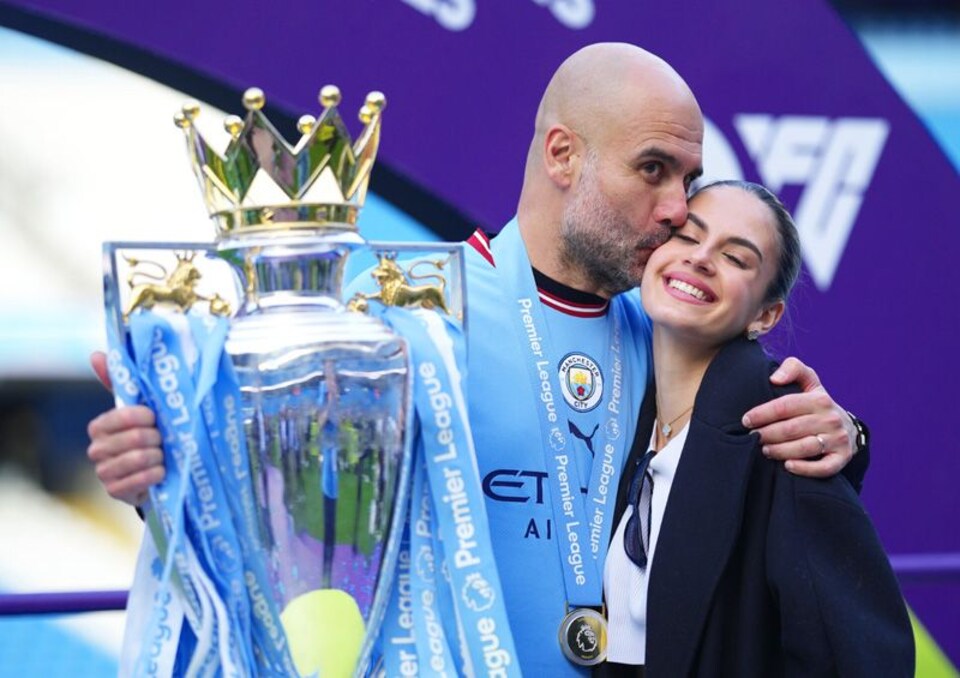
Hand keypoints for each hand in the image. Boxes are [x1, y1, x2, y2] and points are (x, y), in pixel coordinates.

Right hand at [87, 351, 164, 505]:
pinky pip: (138, 480)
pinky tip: (161, 471)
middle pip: (135, 438)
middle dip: (156, 438)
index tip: (156, 417)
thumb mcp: (138, 410)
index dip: (146, 417)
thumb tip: (96, 354)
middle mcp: (97, 449)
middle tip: (164, 439)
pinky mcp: (114, 491)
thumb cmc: (146, 436)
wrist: (153, 474)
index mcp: (100, 426)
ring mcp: (104, 472)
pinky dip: (155, 474)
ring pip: (138, 459)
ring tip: (164, 455)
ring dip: (158, 456)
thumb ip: (120, 383)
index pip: (124, 416)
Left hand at [742, 357, 855, 477]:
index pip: (785, 406)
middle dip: (767, 434)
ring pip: (805, 448)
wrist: (847, 427)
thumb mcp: (809, 381)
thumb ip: (793, 368)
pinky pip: (824, 468)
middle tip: (752, 437)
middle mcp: (830, 419)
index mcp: (819, 399)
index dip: (762, 414)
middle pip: (791, 429)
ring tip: (764, 450)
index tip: (746, 420)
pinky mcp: (842, 458)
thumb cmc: (817, 404)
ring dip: (780, 451)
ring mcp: (838, 440)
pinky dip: (805, 469)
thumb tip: (774, 378)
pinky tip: (787, 466)